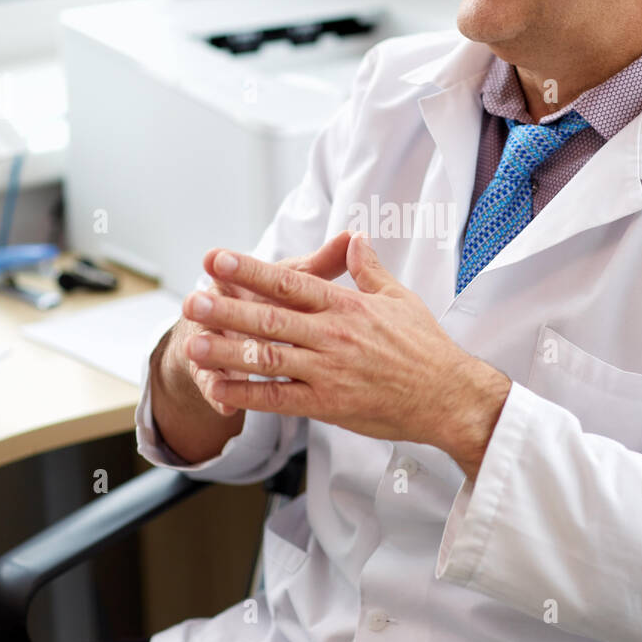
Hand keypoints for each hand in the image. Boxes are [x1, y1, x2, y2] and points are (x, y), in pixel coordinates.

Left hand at [181, 233, 511, 474]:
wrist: (448, 395)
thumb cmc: (426, 348)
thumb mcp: (399, 298)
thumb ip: (369, 269)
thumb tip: (356, 238)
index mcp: (347, 306)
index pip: (289, 282)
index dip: (249, 270)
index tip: (217, 259)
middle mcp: (333, 335)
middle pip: (270, 318)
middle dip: (227, 308)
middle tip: (192, 299)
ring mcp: (329, 370)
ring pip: (268, 358)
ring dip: (227, 351)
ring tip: (193, 342)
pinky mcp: (329, 403)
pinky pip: (279, 398)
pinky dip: (247, 395)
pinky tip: (219, 389)